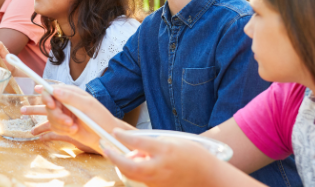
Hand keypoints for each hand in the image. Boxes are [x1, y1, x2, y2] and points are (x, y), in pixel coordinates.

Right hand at [23, 84, 123, 153]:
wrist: (104, 135)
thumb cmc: (100, 117)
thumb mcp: (87, 105)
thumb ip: (71, 97)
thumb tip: (55, 90)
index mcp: (70, 93)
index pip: (51, 90)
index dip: (47, 97)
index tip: (52, 105)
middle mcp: (64, 102)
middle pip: (48, 106)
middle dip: (57, 115)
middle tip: (69, 122)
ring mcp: (63, 114)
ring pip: (50, 118)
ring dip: (61, 124)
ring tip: (74, 127)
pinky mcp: (62, 125)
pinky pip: (54, 127)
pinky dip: (62, 130)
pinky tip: (74, 130)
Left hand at [104, 129, 220, 186]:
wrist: (207, 176)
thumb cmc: (191, 155)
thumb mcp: (172, 142)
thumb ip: (151, 145)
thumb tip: (133, 150)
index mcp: (165, 151)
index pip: (137, 143)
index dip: (123, 137)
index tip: (115, 132)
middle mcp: (160, 168)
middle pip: (128, 166)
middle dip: (114, 158)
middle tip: (106, 149)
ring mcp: (158, 181)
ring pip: (132, 175)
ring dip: (124, 165)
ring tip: (128, 155)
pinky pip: (141, 180)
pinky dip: (135, 172)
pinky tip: (140, 164)